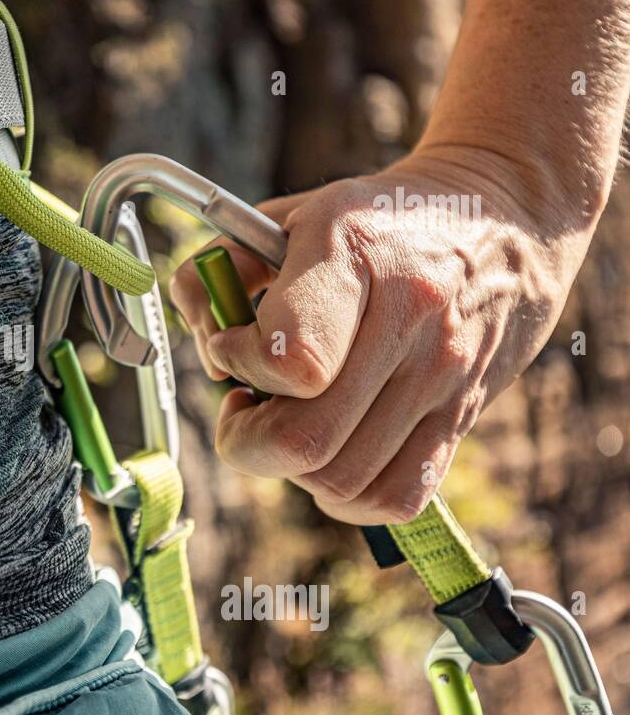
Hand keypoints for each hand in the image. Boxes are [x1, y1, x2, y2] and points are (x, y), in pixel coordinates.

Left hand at [172, 146, 591, 524]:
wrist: (502, 218)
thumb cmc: (371, 222)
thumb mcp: (284, 217)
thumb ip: (215, 274)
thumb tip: (211, 358)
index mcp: (354, 254)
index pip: (291, 362)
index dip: (242, 367)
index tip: (232, 346)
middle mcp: (409, 317)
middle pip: (306, 441)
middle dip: (247, 440)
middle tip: (242, 406)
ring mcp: (442, 374)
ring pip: (342, 481)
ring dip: (292, 468)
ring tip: (288, 419)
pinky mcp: (463, 416)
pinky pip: (394, 497)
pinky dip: (347, 496)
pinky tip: (332, 451)